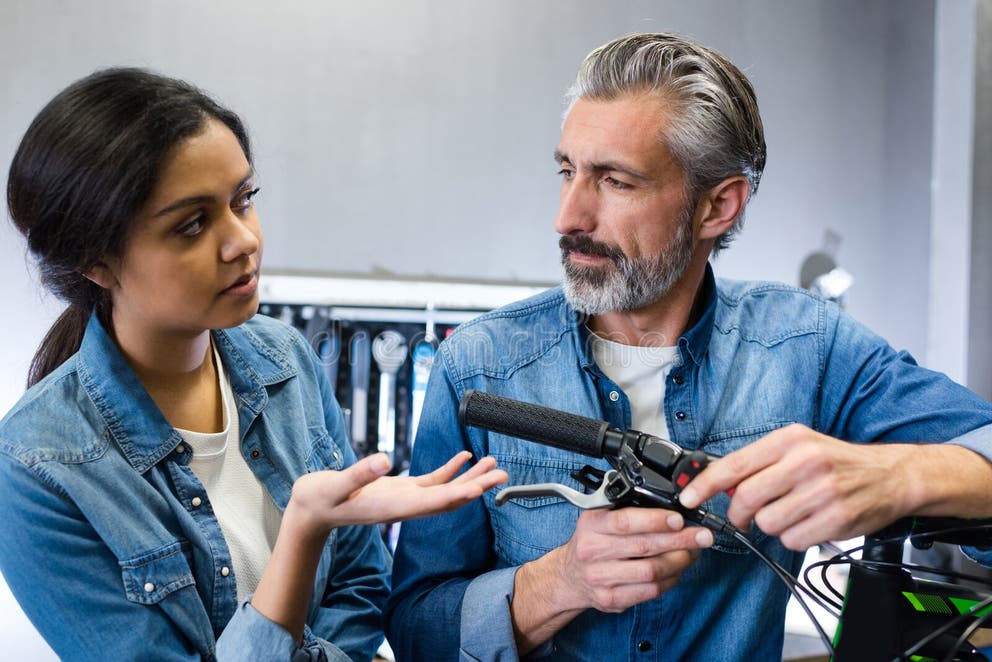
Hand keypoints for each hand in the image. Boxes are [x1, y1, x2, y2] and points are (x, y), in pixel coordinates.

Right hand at [289, 451, 507, 532]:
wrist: (311, 509)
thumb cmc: (320, 499)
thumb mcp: (334, 486)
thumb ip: (359, 474)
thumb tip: (383, 459)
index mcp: (393, 507)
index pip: (433, 503)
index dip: (458, 495)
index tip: (480, 488)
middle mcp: (405, 507)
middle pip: (449, 500)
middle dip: (477, 488)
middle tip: (503, 474)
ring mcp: (405, 498)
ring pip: (446, 491)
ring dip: (471, 479)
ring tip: (494, 464)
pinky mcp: (401, 490)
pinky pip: (433, 482)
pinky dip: (451, 471)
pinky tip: (465, 457)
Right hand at [510, 507, 711, 653]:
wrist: (569, 576)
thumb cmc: (592, 541)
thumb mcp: (599, 516)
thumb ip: (627, 508)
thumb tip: (670, 506)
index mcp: (591, 524)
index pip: (625, 522)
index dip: (655, 521)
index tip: (679, 519)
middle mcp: (593, 551)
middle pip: (643, 547)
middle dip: (679, 541)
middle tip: (702, 536)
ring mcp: (601, 578)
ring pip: (650, 572)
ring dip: (678, 562)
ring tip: (693, 553)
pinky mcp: (611, 600)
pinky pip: (649, 591)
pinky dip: (669, 580)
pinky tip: (677, 570)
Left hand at [678, 424, 913, 549]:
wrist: (891, 476)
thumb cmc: (837, 462)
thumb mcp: (797, 447)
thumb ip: (759, 463)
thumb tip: (719, 483)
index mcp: (788, 440)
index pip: (734, 464)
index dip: (704, 485)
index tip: (688, 498)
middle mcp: (804, 462)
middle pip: (746, 498)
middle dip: (738, 513)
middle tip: (743, 516)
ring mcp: (822, 491)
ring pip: (767, 522)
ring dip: (772, 524)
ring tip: (790, 513)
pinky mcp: (836, 519)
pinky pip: (793, 540)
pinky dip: (794, 537)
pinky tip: (808, 524)